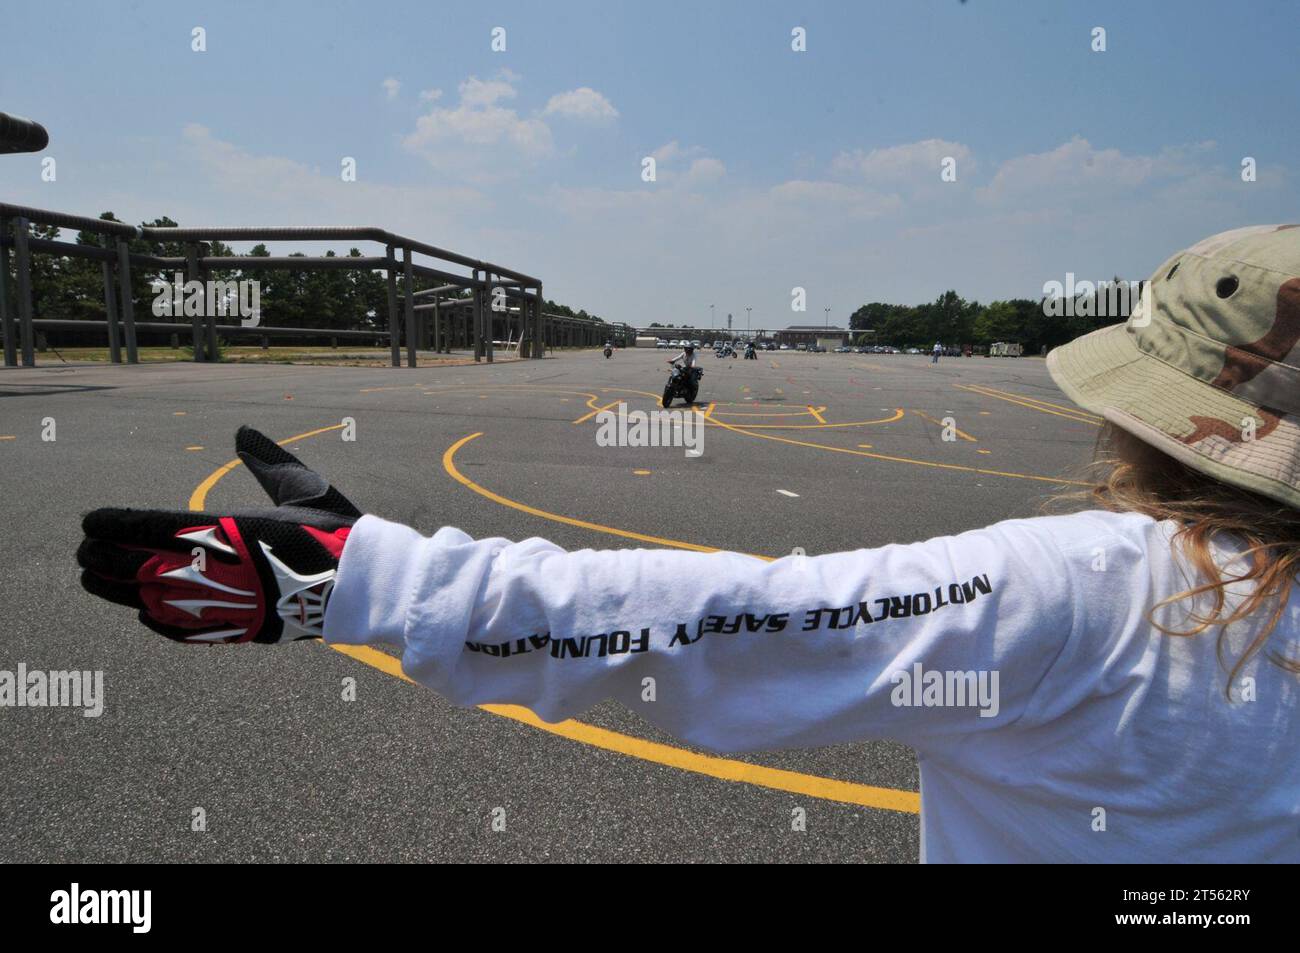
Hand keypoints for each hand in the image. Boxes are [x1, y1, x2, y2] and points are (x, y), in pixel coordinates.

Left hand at [77, 426, 359, 643]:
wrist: (362, 582)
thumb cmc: (334, 531)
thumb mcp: (302, 486)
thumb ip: (267, 460)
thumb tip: (243, 431)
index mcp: (227, 529)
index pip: (150, 525)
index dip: (113, 524)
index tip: (89, 521)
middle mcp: (217, 567)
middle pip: (139, 565)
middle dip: (103, 557)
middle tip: (83, 552)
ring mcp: (225, 602)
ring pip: (151, 599)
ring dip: (117, 591)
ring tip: (93, 581)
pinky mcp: (239, 628)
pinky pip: (184, 629)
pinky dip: (156, 622)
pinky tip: (143, 614)